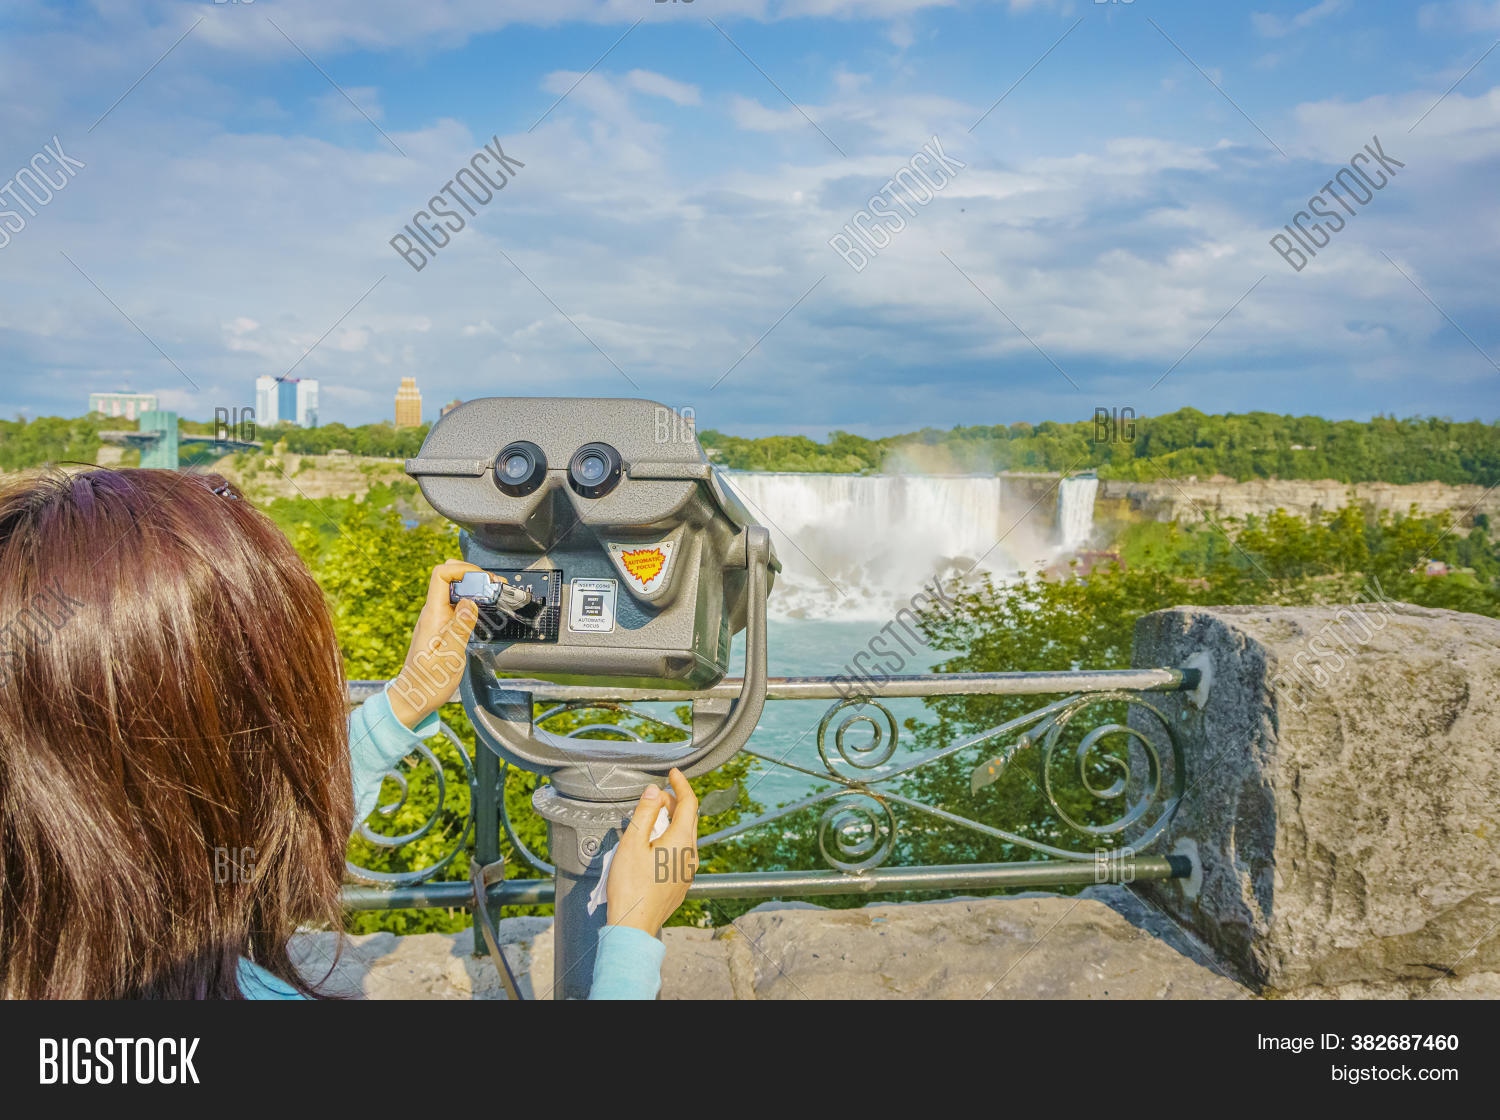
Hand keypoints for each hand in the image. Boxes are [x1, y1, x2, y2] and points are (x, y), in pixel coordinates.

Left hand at [387, 560, 486, 729]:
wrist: (414, 698)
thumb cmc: (428, 683)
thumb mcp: (449, 658)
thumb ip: (460, 628)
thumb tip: (471, 602)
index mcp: (432, 616)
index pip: (441, 575)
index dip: (463, 570)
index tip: (484, 579)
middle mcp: (433, 613)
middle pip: (448, 576)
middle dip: (472, 574)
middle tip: (494, 585)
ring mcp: (437, 619)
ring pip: (454, 589)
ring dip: (475, 586)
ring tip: (495, 593)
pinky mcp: (442, 626)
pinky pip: (457, 604)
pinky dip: (473, 600)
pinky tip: (485, 608)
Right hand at [606, 769, 698, 936]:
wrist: (634, 926)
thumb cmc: (630, 887)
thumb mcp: (632, 843)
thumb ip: (644, 813)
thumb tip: (654, 791)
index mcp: (682, 841)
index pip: (690, 802)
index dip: (682, 784)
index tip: (673, 773)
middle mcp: (691, 855)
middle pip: (689, 819)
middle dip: (675, 802)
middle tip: (655, 798)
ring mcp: (688, 871)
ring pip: (686, 836)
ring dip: (672, 822)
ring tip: (651, 821)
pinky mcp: (681, 883)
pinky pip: (681, 853)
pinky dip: (671, 840)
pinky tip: (653, 846)